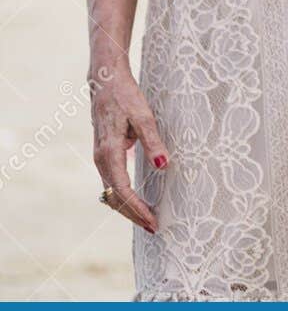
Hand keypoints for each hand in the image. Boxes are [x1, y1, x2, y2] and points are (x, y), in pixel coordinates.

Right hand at [89, 63, 166, 233]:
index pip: (123, 191)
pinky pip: (112, 183)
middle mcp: (100, 160)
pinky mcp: (104, 155)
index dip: (137, 209)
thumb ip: (153, 142)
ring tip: (148, 219)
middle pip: (115, 197)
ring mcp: (100, 159)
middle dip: (133, 214)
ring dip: (128, 207)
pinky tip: (136, 200)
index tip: (153, 221)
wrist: (105, 82)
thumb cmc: (126, 97)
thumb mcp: (144, 117)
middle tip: (154, 227)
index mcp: (109, 153)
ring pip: (112, 192)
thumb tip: (164, 166)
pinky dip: (123, 196)